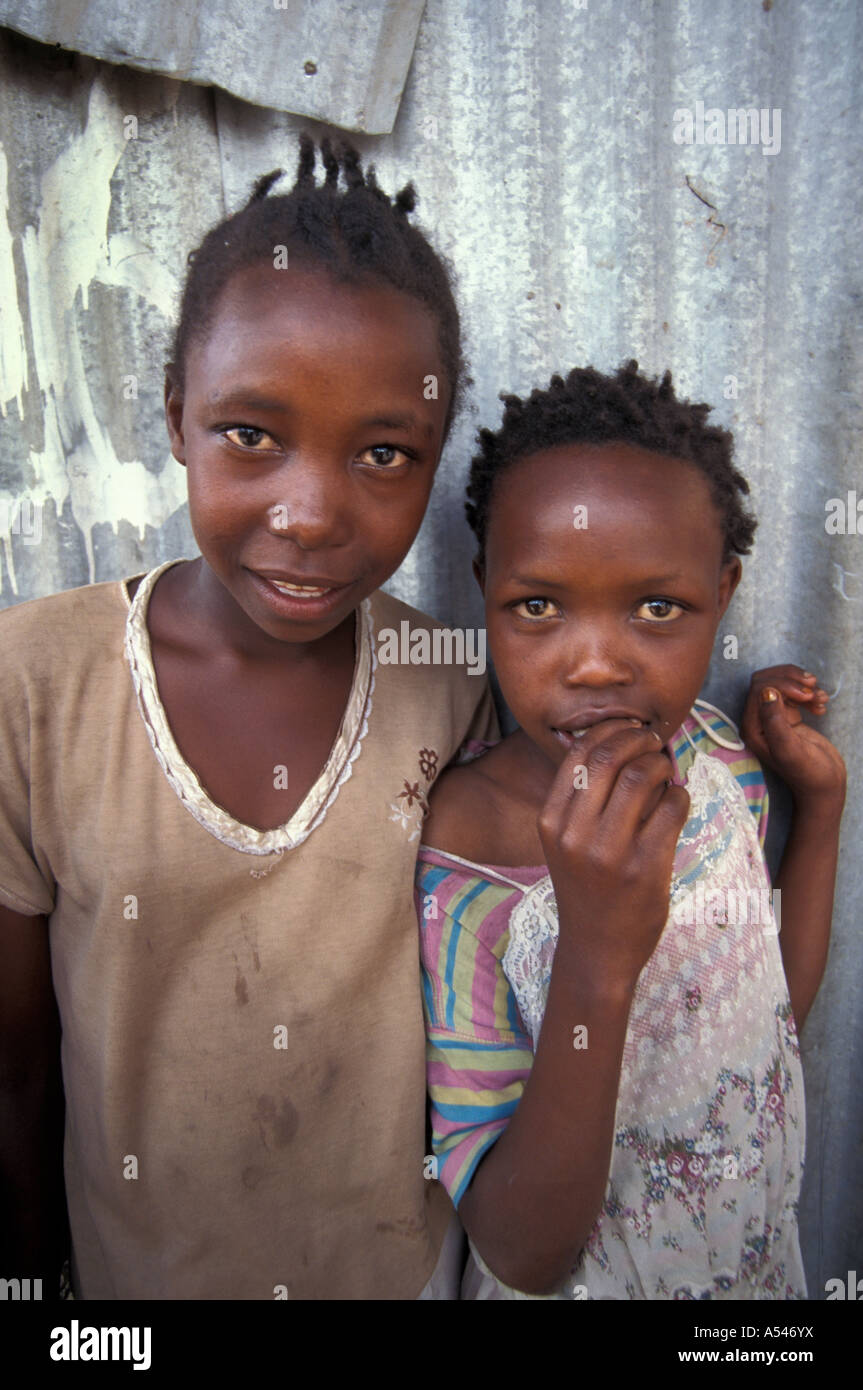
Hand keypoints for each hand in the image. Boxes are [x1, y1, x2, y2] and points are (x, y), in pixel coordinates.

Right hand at [538, 719, 690, 989]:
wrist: (597, 950)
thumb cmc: (585, 889)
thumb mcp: (564, 844)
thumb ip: (582, 801)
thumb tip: (622, 745)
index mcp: (551, 822)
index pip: (578, 755)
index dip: (608, 730)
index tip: (628, 727)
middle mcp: (575, 834)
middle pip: (610, 759)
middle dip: (638, 739)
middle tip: (653, 741)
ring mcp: (610, 852)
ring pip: (642, 778)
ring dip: (661, 765)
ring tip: (666, 771)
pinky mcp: (646, 867)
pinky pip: (671, 809)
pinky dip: (680, 796)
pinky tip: (677, 803)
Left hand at [741, 665, 845, 808]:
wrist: (825, 785)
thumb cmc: (807, 773)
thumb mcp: (790, 749)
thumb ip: (775, 720)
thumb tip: (767, 691)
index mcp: (752, 727)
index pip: (758, 688)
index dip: (783, 684)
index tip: (806, 695)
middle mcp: (758, 721)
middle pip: (767, 681)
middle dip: (792, 680)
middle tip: (813, 690)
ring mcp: (773, 718)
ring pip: (782, 684)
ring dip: (803, 686)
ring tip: (820, 699)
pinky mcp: (788, 717)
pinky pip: (794, 694)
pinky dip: (809, 694)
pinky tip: (821, 706)